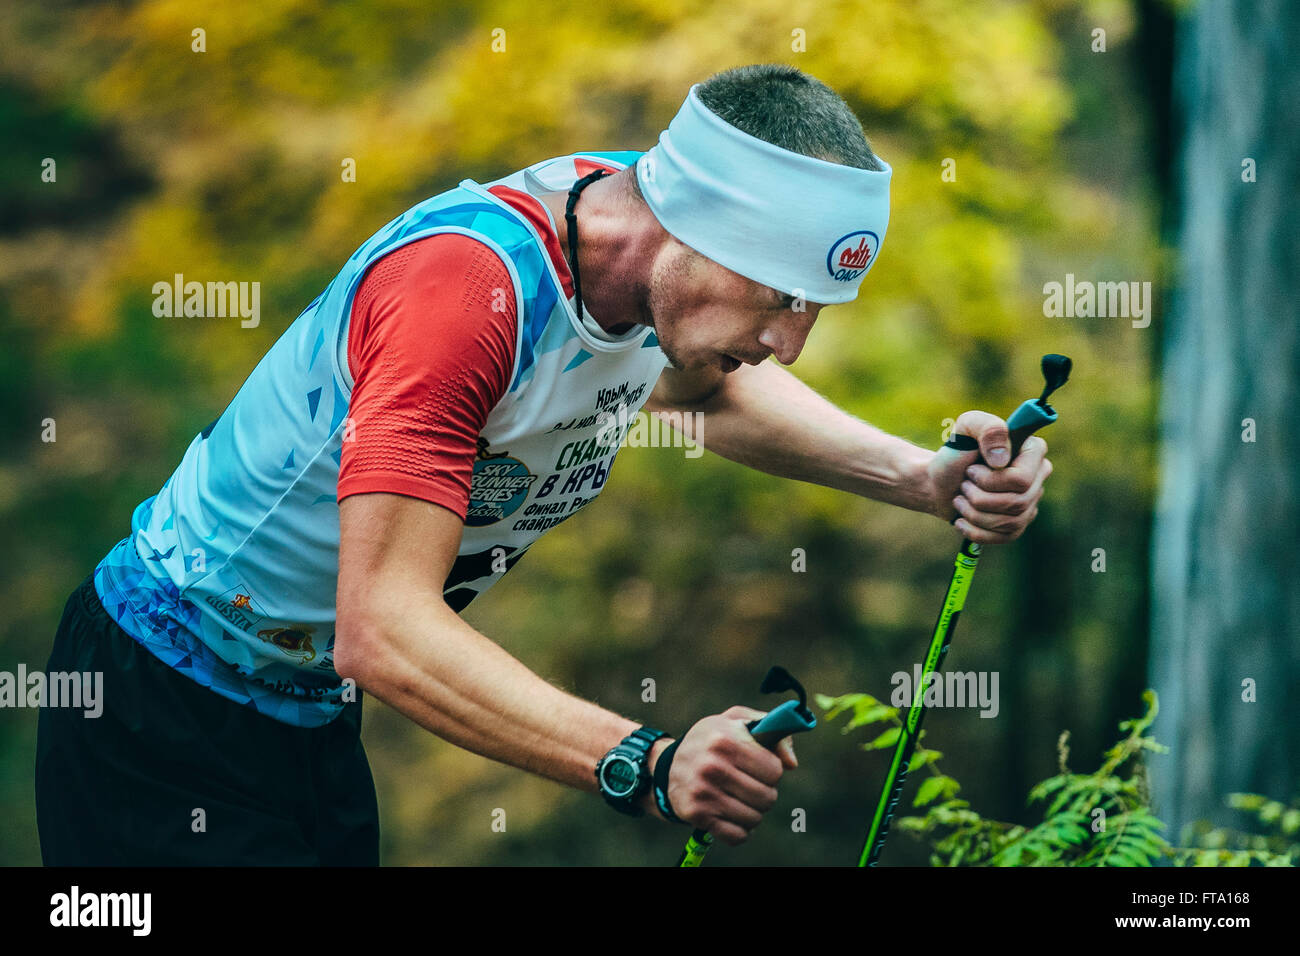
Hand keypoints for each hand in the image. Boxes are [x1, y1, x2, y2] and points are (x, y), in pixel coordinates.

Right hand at [659, 706, 797, 844]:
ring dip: (752, 812)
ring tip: (739, 798)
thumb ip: (772, 730)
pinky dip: (740, 830)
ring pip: (754, 818)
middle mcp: (713, 767)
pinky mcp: (697, 814)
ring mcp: (703, 793)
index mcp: (725, 740)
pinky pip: (737, 836)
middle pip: (767, 797)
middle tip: (749, 784)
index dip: (771, 770)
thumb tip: (791, 764)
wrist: (668, 765)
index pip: (774, 770)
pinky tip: (731, 814)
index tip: (759, 766)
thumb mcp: (738, 721)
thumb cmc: (712, 741)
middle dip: (764, 792)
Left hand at [924, 410, 1052, 543]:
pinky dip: (975, 531)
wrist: (939, 481)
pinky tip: (961, 520)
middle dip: (979, 497)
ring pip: (1010, 522)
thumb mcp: (966, 427)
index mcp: (1033, 451)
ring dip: (975, 513)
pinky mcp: (1017, 525)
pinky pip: (1004, 537)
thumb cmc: (955, 452)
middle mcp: (1038, 477)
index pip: (1021, 480)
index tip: (972, 469)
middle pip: (1016, 503)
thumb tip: (1002, 460)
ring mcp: (1030, 503)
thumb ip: (986, 427)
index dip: (991, 480)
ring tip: (960, 499)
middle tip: (964, 485)